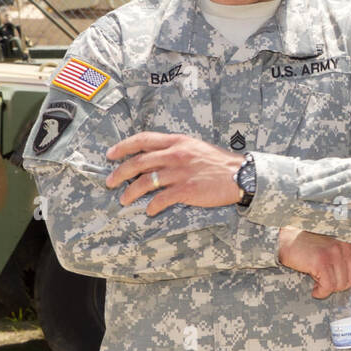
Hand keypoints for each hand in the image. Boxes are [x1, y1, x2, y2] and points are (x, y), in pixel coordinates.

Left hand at [105, 132, 245, 216]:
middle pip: (139, 162)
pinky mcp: (187, 190)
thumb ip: (174, 148)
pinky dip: (152, 206)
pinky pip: (162, 199)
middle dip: (120, 173)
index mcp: (177, 141)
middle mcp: (176, 154)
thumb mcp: (195, 147)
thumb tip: (152, 157)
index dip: (123, 147)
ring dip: (131, 192)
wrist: (240, 175)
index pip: (143, 140)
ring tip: (124, 200)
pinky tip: (149, 211)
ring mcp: (181, 173)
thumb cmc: (218, 163)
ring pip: (146, 182)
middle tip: (109, 182)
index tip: (110, 155)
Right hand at [278, 227, 350, 303]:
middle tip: (325, 281)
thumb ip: (345, 260)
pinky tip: (314, 288)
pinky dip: (321, 292)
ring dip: (328, 288)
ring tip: (317, 281)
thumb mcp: (331, 249)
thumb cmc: (308, 247)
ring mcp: (334, 253)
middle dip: (339, 286)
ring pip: (340, 284)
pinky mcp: (322, 261)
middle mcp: (346, 247)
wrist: (286, 239)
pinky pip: (328, 286)